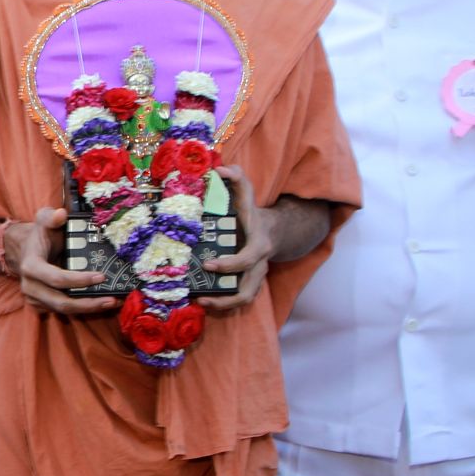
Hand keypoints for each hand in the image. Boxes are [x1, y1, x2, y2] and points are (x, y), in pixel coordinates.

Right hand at [0, 204, 117, 319]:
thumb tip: (62, 214)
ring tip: (113, 303)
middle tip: (112, 299)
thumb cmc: (40, 235)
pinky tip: (101, 303)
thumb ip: (51, 216)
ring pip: (64, 310)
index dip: (78, 280)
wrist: (25, 250)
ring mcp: (35, 299)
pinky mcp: (42, 306)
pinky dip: (83, 309)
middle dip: (88, 303)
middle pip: (61, 302)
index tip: (101, 276)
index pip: (56, 279)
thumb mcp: (43, 220)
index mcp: (31, 266)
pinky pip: (64, 311)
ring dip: (89, 309)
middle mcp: (31, 286)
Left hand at [194, 167, 273, 311]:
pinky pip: (240, 298)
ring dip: (223, 305)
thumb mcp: (246, 191)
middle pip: (248, 290)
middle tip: (200, 297)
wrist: (274, 230)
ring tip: (201, 302)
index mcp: (258, 244)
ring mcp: (256, 275)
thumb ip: (235, 176)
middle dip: (225, 298)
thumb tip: (217, 170)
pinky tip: (204, 299)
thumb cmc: (253, 211)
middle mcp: (260, 264)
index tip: (208, 264)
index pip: (248, 259)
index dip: (229, 265)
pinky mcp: (250, 282)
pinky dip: (223, 303)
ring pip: (245, 299)